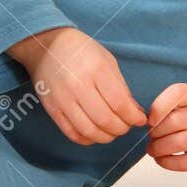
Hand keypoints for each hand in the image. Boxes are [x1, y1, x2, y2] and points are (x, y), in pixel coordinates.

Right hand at [7, 27, 146, 145]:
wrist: (46, 46)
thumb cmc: (81, 51)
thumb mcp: (107, 61)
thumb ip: (121, 88)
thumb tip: (134, 113)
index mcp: (96, 70)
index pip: (120, 104)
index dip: (134, 117)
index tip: (140, 119)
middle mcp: (78, 86)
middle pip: (105, 120)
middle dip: (122, 129)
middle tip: (126, 126)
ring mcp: (63, 99)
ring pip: (89, 131)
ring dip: (106, 137)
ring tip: (112, 131)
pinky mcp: (52, 109)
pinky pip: (72, 133)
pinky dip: (87, 139)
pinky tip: (95, 134)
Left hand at [145, 83, 186, 176]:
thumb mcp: (186, 108)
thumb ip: (167, 108)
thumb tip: (145, 120)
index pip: (178, 92)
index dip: (158, 106)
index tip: (149, 120)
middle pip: (174, 121)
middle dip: (155, 132)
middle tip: (151, 137)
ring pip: (178, 142)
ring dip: (158, 148)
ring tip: (153, 149)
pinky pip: (184, 162)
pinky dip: (167, 162)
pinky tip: (162, 159)